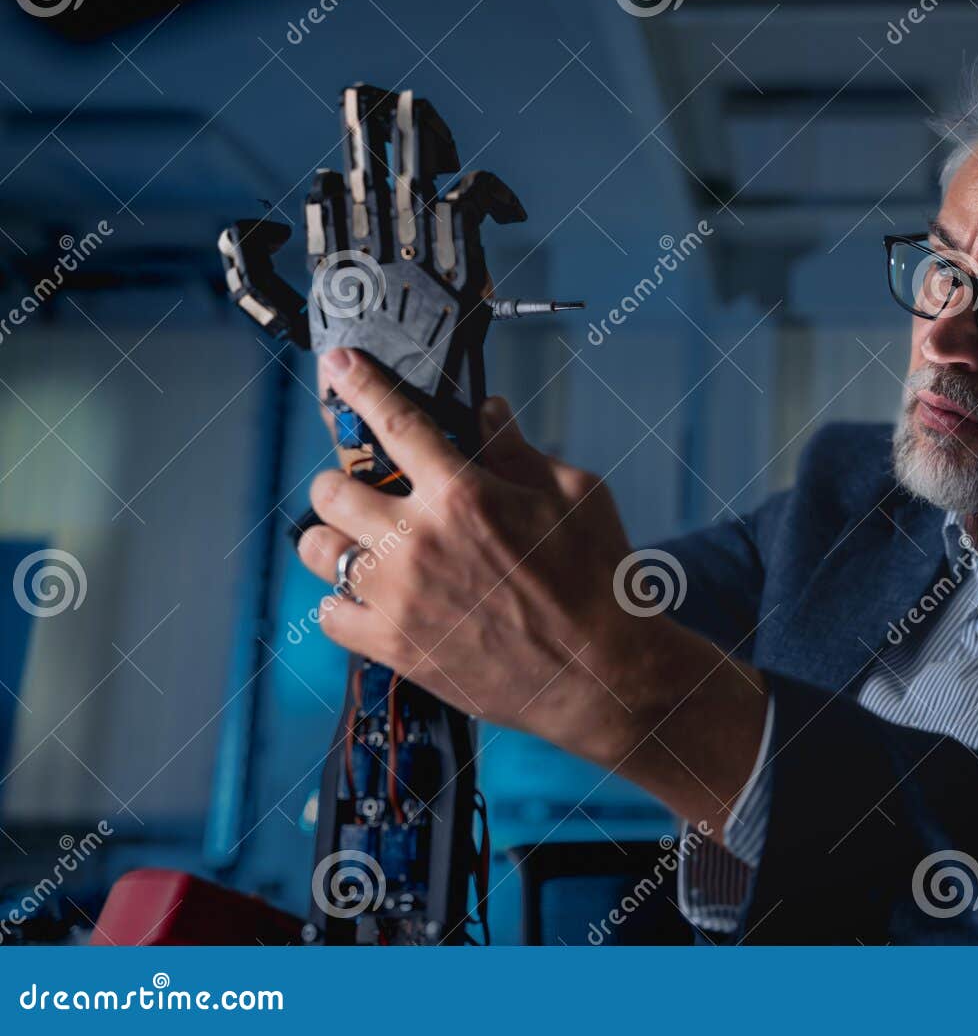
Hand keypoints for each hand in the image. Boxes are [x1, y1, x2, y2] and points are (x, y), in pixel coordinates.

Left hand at [295, 347, 767, 831]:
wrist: (600, 673)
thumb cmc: (598, 577)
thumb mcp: (576, 495)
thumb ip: (520, 451)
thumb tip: (487, 413)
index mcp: (464, 493)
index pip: (394, 422)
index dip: (359, 385)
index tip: (338, 364)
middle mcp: (417, 540)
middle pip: (332, 489)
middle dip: (344, 480)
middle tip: (367, 491)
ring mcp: (398, 597)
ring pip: (318, 551)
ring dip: (336, 539)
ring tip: (364, 545)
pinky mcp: (394, 647)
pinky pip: (330, 614)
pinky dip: (345, 602)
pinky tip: (374, 599)